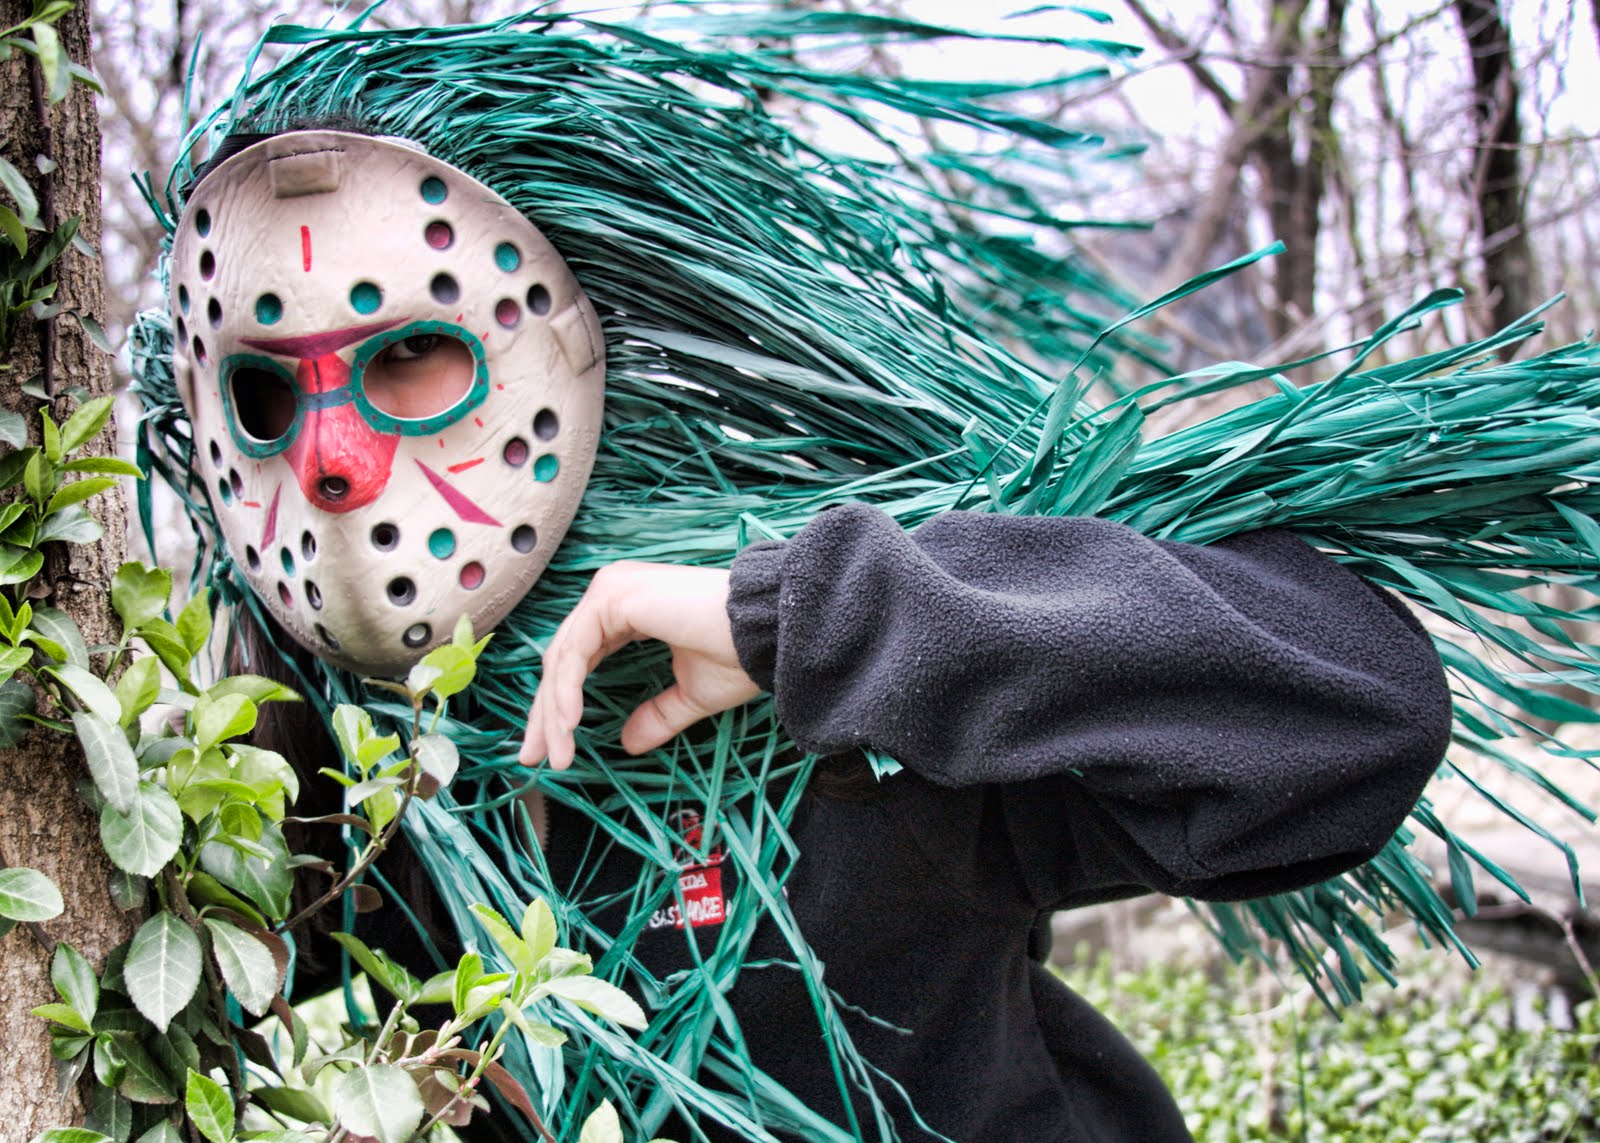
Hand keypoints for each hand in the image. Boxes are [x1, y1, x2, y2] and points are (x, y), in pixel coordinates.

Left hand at [519, 561, 761, 769]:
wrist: (768, 632)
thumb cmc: (739, 654)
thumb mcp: (690, 694)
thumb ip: (656, 715)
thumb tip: (629, 744)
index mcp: (628, 609)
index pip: (579, 658)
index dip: (561, 705)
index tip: (553, 749)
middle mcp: (613, 592)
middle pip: (562, 658)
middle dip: (545, 712)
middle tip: (534, 757)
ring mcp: (610, 589)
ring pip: (563, 657)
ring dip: (554, 710)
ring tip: (557, 753)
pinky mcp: (613, 596)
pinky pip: (575, 651)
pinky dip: (566, 690)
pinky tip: (569, 723)